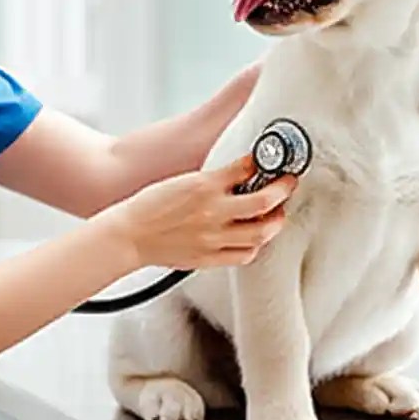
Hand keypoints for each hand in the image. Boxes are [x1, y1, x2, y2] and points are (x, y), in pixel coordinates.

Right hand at [97, 153, 295, 270]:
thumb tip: (240, 174)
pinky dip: (256, 245)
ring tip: (278, 212)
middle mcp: (213, 212)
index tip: (272, 161)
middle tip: (288, 183)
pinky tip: (255, 237)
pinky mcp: (210, 258)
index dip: (264, 162)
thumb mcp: (182, 180)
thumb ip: (212, 180)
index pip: (246, 168)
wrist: (130, 235)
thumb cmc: (150, 206)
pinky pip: (245, 254)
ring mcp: (214, 237)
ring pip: (262, 231)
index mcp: (203, 185)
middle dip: (284, 189)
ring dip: (276, 220)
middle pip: (265, 201)